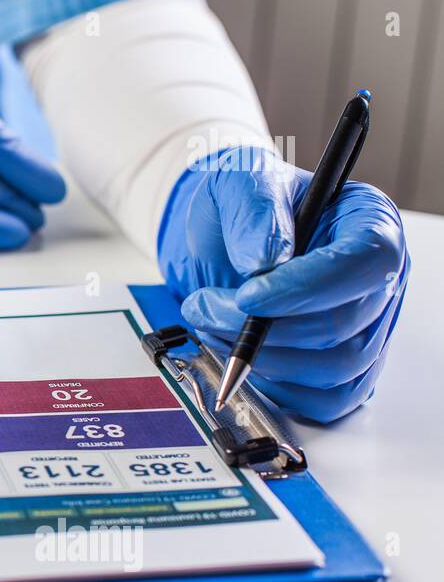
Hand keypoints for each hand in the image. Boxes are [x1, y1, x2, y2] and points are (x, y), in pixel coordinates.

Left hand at [158, 146, 408, 422]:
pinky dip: (276, 386)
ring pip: (334, 370)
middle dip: (265, 328)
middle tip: (205, 306)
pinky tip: (239, 353)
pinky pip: (323, 400)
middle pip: (345, 326)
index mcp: (369, 223)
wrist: (218, 240)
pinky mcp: (341, 369)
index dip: (310, 287)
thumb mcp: (238, 181)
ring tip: (212, 323)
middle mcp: (377, 281)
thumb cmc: (239, 208)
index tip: (248, 295)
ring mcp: (364, 329)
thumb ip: (253, 208)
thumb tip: (267, 258)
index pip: (367, 263)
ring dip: (261, 358)